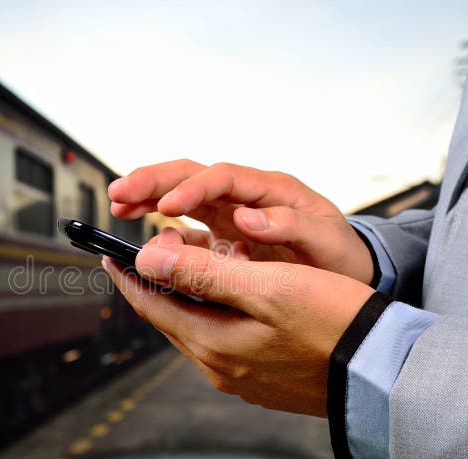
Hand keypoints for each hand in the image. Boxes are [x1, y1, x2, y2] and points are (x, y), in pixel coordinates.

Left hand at [102, 230, 374, 416]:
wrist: (384, 375)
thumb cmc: (333, 325)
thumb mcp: (267, 288)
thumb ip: (202, 273)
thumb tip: (147, 259)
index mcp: (212, 343)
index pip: (151, 305)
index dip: (128, 275)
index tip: (110, 253)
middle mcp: (219, 367)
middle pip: (172, 316)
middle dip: (158, 282)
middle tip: (153, 250)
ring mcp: (242, 378)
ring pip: (198, 327)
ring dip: (189, 296)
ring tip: (191, 265)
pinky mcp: (264, 380)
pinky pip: (224, 340)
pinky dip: (216, 312)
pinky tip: (232, 298)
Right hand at [108, 159, 374, 284]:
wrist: (348, 274)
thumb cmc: (340, 256)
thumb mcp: (326, 241)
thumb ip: (291, 226)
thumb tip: (246, 218)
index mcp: (271, 190)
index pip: (222, 178)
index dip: (191, 189)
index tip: (165, 208)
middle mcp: (245, 196)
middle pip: (192, 175)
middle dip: (153, 181)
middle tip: (119, 193)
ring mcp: (231, 214)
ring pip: (182, 196)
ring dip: (149, 198)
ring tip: (119, 205)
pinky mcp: (223, 237)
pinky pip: (188, 230)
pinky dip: (164, 232)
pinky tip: (145, 241)